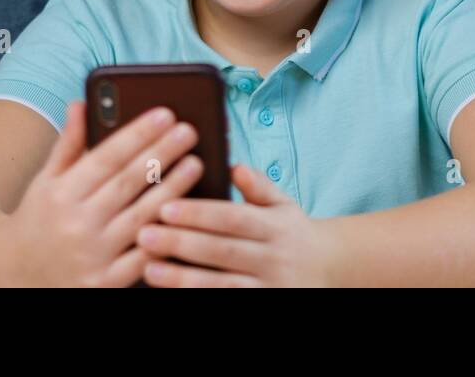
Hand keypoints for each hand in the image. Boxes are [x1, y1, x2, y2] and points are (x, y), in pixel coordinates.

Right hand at [0, 100, 204, 286]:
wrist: (12, 276)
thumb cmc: (37, 221)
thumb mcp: (45, 181)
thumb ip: (68, 144)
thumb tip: (81, 103)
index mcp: (60, 193)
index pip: (106, 157)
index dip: (138, 134)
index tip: (166, 114)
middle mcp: (75, 223)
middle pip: (128, 182)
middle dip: (162, 153)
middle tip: (190, 131)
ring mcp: (91, 256)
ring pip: (141, 218)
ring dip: (172, 189)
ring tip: (196, 164)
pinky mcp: (104, 283)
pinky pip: (143, 260)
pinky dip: (165, 239)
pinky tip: (187, 218)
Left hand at [136, 162, 337, 286]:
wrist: (330, 270)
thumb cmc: (293, 233)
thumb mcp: (284, 205)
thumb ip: (259, 186)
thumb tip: (234, 166)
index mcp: (276, 226)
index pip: (233, 218)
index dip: (199, 214)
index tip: (165, 207)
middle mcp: (274, 258)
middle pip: (222, 251)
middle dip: (182, 244)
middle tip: (144, 235)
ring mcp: (270, 288)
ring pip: (222, 285)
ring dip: (182, 279)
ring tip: (148, 269)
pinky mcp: (265, 307)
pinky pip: (228, 304)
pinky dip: (200, 298)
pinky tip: (173, 294)